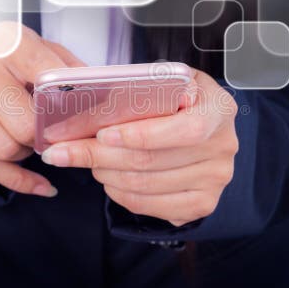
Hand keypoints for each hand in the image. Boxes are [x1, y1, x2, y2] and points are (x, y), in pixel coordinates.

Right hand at [0, 22, 82, 197]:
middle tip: (48, 134)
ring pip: (3, 148)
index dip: (67, 110)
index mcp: (10, 40)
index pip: (49, 82)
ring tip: (27, 140)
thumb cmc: (19, 63)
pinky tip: (37, 183)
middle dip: (42, 138)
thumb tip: (106, 102)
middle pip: (23, 125)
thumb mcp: (49, 56)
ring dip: (24, 154)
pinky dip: (16, 180)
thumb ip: (74, 75)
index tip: (75, 123)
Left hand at [40, 70, 238, 225]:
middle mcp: (223, 146)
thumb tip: (87, 105)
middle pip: (152, 160)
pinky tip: (108, 180)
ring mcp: (216, 179)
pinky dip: (121, 195)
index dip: (140, 135)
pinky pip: (152, 206)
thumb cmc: (179, 98)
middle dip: (100, 156)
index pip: (184, 129)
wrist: (205, 124)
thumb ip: (142, 88)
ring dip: (105, 174)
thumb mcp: (168, 81)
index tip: (102, 134)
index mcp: (218, 108)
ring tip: (85, 160)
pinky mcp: (203, 204)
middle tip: (64, 151)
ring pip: (146, 185)